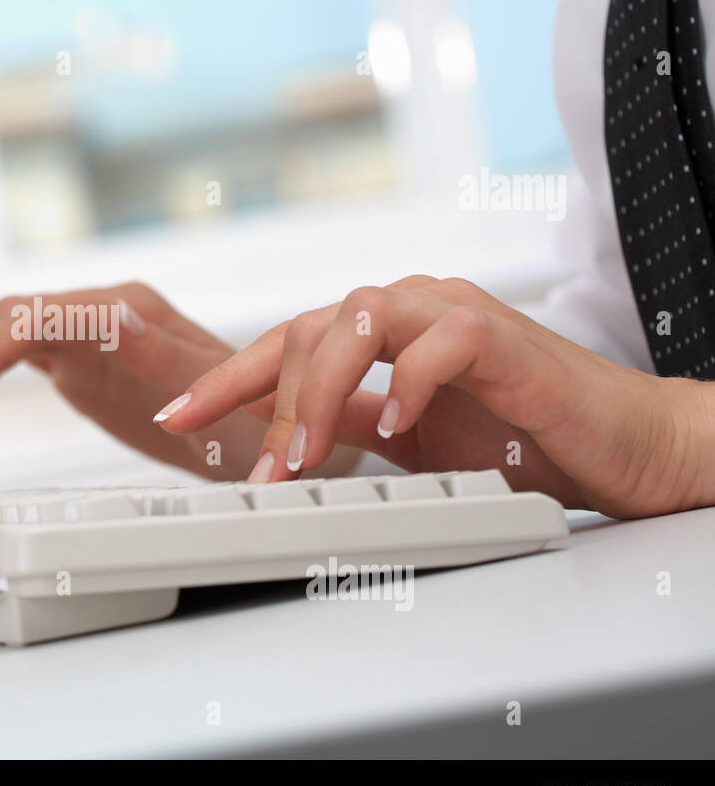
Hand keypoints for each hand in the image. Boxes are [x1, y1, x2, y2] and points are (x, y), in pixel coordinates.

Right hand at [0, 282, 273, 477]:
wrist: (271, 433)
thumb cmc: (256, 418)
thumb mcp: (220, 396)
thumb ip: (165, 354)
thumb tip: (113, 316)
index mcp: (133, 313)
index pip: (42, 315)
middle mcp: (109, 313)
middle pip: (16, 314)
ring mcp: (95, 334)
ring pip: (12, 328)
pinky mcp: (86, 358)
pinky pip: (24, 352)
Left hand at [154, 275, 714, 517]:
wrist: (613, 446)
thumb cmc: (515, 439)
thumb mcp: (406, 441)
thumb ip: (347, 424)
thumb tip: (272, 439)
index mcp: (377, 334)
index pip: (283, 345)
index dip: (223, 381)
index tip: (171, 417)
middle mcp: (405, 310)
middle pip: (308, 329)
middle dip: (271, 403)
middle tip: (264, 475)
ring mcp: (450, 313)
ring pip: (358, 322)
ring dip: (322, 394)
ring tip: (308, 460)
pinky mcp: (500, 333)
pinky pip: (439, 342)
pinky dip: (409, 382)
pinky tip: (395, 428)